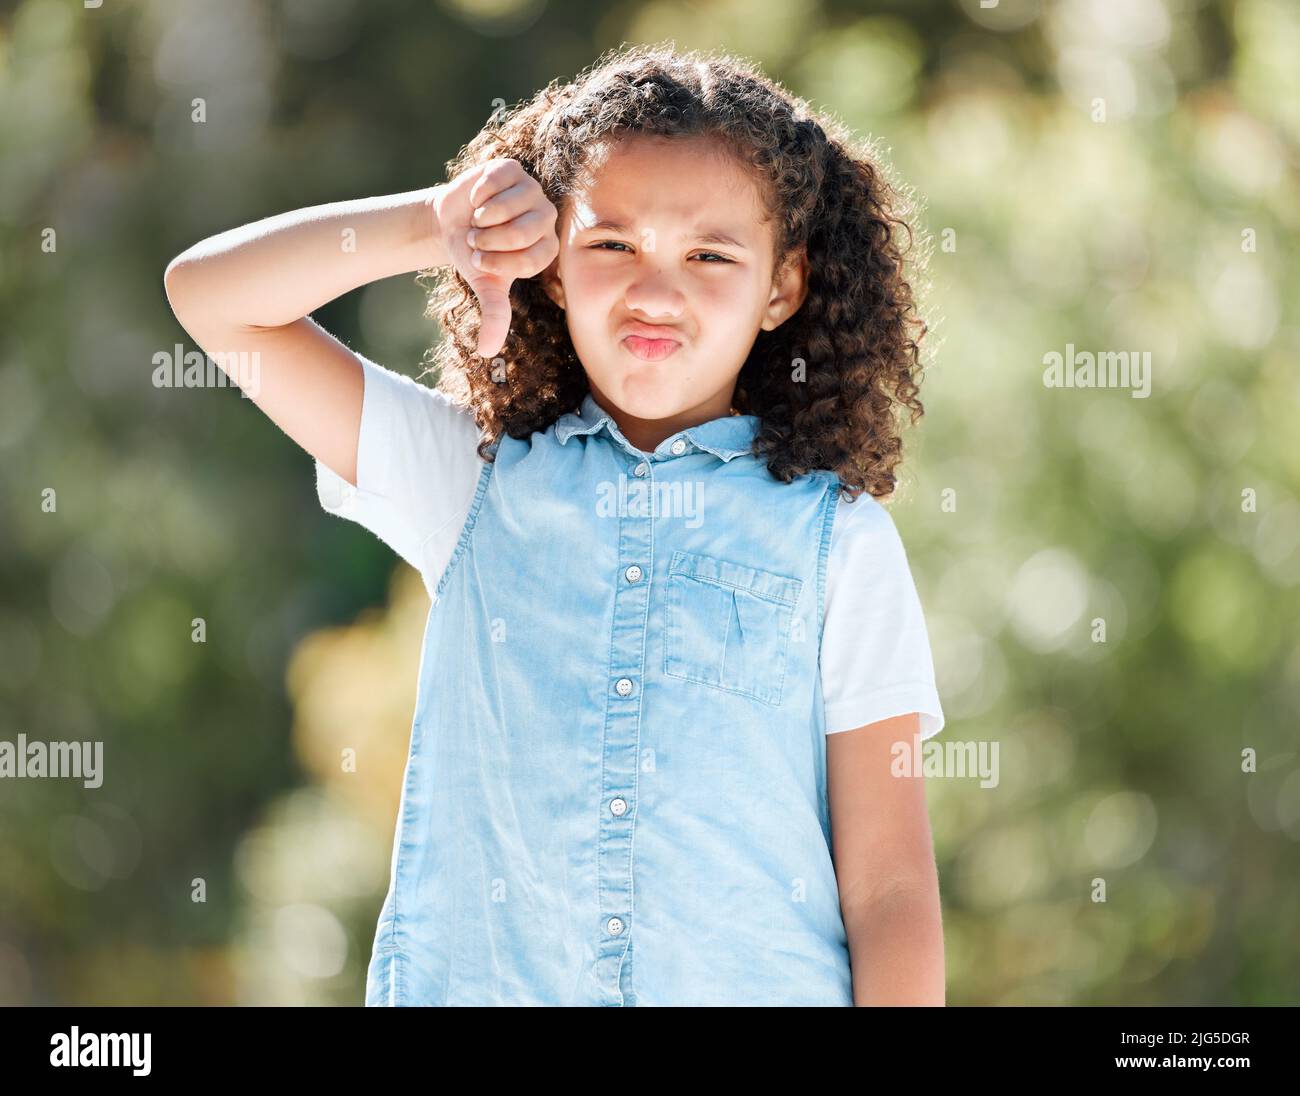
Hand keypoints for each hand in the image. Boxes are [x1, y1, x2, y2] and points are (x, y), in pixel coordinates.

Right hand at [432, 157, 559, 358]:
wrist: (452, 223)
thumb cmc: (474, 255)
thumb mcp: (485, 286)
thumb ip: (494, 315)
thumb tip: (486, 352)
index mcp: (546, 249)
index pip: (528, 259)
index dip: (498, 261)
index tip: (481, 261)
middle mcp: (546, 218)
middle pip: (520, 231)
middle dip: (488, 240)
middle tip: (477, 240)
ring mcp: (532, 191)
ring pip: (507, 206)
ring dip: (482, 217)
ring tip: (477, 221)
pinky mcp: (513, 170)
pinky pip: (495, 182)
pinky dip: (478, 194)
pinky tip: (476, 199)